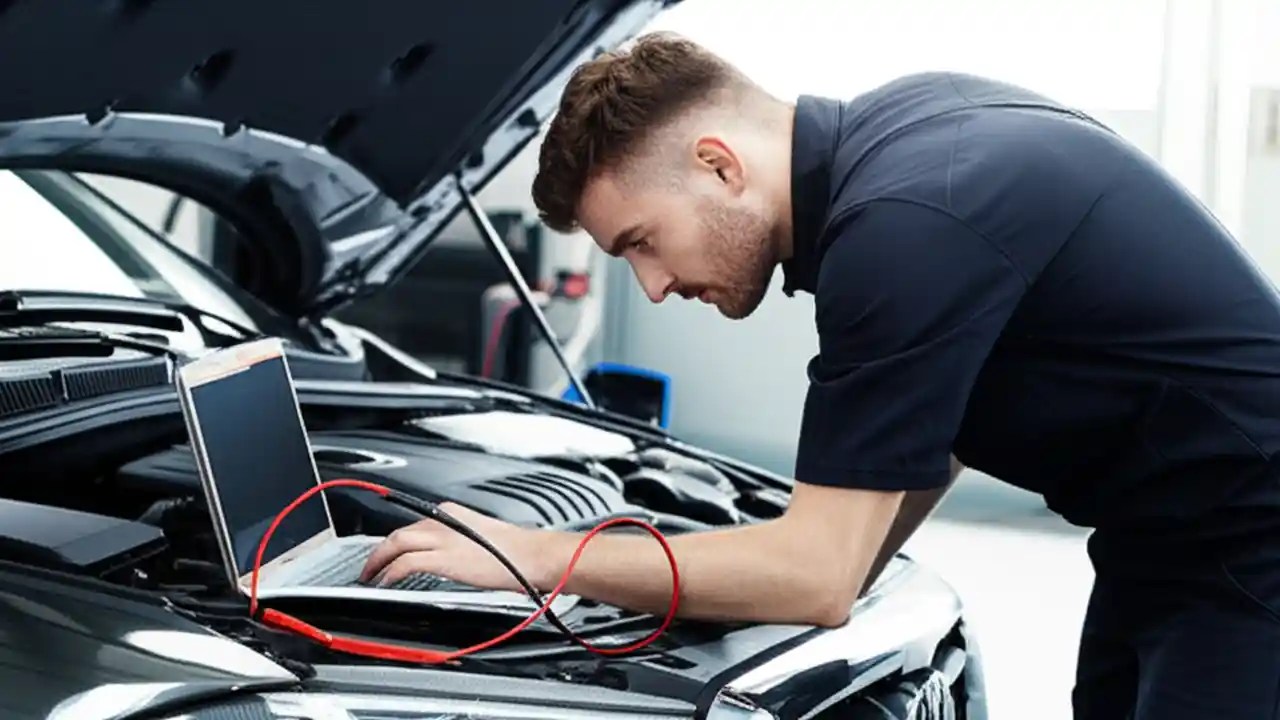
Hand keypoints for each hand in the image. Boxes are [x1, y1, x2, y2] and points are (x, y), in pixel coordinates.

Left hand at [358, 502, 546, 590]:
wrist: (531, 555)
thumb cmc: (516, 551)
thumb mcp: (482, 537)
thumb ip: (460, 541)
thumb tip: (451, 556)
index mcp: (453, 513)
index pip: (414, 524)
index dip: (395, 540)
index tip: (386, 553)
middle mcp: (444, 520)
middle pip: (399, 531)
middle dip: (379, 550)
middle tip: (369, 566)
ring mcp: (443, 537)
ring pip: (397, 542)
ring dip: (378, 560)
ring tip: (370, 576)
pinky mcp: (444, 557)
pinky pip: (406, 563)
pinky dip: (391, 572)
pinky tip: (386, 582)